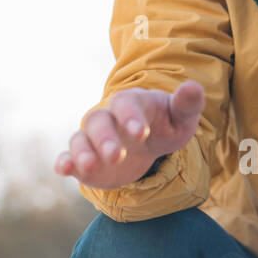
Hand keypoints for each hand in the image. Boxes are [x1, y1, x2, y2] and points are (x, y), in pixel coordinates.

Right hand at [54, 81, 205, 188]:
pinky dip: (64, 162)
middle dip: (106, 139)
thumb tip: (194, 87)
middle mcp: (107, 116)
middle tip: (118, 156)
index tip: (142, 134)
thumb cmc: (166, 123)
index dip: (131, 118)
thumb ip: (186, 104)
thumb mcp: (181, 116)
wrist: (148, 139)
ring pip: (80, 140)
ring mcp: (92, 137)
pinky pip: (68, 157)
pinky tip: (63, 170)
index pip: (126, 105)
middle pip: (99, 122)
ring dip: (82, 152)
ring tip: (89, 167)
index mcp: (130, 102)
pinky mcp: (84, 157)